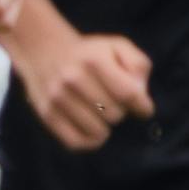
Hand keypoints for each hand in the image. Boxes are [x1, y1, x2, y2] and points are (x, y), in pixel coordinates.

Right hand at [13, 21, 156, 152]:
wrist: (45, 51)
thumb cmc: (92, 54)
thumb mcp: (119, 47)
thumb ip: (138, 67)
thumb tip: (140, 97)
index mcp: (94, 60)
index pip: (128, 94)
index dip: (142, 106)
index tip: (143, 107)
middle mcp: (73, 78)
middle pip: (115, 115)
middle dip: (121, 111)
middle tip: (113, 101)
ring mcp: (57, 98)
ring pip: (98, 132)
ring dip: (106, 125)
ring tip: (101, 111)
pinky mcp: (47, 114)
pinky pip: (76, 143)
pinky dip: (91, 141)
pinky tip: (94, 129)